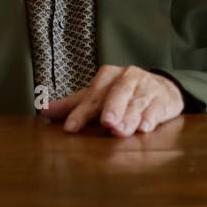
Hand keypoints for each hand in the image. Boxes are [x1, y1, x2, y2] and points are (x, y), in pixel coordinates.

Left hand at [39, 65, 185, 135]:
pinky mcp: (164, 100)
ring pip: (137, 103)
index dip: (81, 112)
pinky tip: (146, 127)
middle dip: (112, 108)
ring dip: (130, 117)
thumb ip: (73, 105)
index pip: (92, 94)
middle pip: (118, 93)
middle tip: (107, 123)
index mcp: (108, 76)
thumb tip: (42, 110)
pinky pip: (157, 109)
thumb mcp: (97, 96)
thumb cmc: (123, 94)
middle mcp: (128, 78)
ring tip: (122, 131)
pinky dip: (151, 118)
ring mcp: (147, 88)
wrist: (161, 88)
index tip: (70, 128)